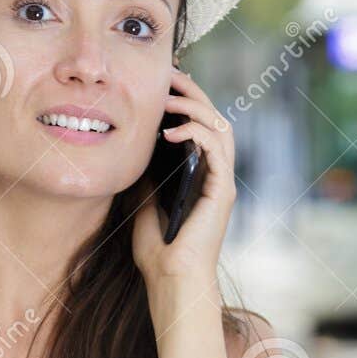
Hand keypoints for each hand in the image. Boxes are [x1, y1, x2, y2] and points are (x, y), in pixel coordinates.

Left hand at [131, 65, 236, 290]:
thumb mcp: (144, 205)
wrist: (171, 282)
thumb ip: (146, 178)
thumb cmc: (159, 254)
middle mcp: (217, 176)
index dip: (186, 103)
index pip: (201, 128)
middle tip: (170, 75)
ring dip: (195, 106)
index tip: (164, 86)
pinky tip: (169, 130)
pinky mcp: (222, 190)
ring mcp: (222, 182)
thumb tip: (134, 152)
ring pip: (220, 126)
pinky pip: (215, 147)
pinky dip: (195, 131)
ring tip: (169, 97)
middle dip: (192, 93)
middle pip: (214, 119)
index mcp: (202, 178)